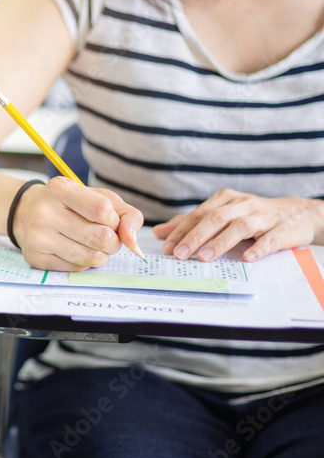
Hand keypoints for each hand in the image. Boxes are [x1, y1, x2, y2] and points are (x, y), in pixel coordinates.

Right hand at [13, 177, 143, 270]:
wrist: (28, 213)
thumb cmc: (72, 205)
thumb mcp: (100, 198)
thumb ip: (127, 215)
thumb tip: (132, 242)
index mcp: (60, 189)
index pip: (102, 210)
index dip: (115, 220)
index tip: (110, 220)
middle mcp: (44, 212)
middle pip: (100, 237)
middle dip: (113, 242)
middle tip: (107, 237)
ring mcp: (37, 237)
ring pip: (90, 257)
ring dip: (102, 255)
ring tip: (94, 245)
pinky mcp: (35, 258)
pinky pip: (76, 269)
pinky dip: (84, 263)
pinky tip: (76, 251)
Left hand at [154, 189, 323, 262]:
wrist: (298, 214)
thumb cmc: (252, 216)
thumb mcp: (221, 215)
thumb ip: (191, 223)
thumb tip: (159, 232)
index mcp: (226, 199)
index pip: (199, 214)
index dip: (182, 230)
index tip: (167, 247)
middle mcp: (243, 204)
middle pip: (216, 218)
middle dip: (195, 237)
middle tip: (179, 254)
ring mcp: (264, 215)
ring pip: (240, 226)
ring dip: (220, 242)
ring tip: (204, 258)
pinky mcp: (283, 228)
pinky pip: (270, 238)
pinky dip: (258, 247)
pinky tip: (246, 258)